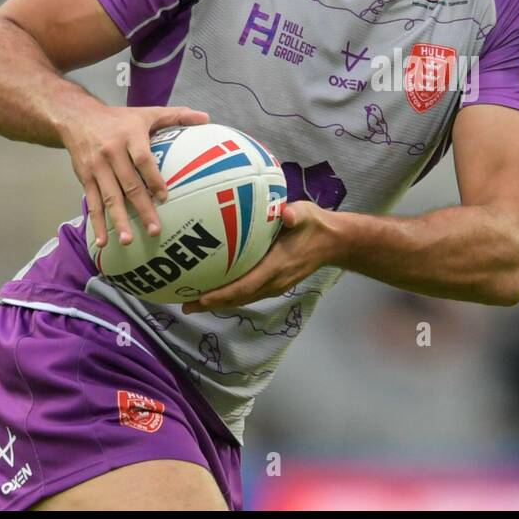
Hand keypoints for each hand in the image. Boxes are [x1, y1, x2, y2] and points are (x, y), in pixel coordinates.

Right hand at [61, 104, 210, 248]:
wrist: (77, 117)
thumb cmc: (119, 119)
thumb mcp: (147, 112)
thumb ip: (177, 115)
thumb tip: (206, 117)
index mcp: (130, 136)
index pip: (142, 159)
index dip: (153, 178)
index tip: (164, 197)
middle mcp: (111, 152)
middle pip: (128, 183)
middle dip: (142, 208)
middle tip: (155, 230)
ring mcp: (97, 167)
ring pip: (109, 196)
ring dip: (119, 220)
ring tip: (128, 241)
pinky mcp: (85, 177)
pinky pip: (92, 202)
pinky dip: (97, 222)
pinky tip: (104, 241)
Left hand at [182, 201, 341, 313]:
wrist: (334, 243)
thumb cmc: (315, 225)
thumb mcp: (306, 214)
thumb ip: (295, 214)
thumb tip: (286, 213)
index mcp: (277, 265)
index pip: (246, 285)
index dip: (222, 294)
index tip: (201, 297)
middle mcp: (274, 281)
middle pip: (238, 298)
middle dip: (211, 304)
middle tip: (184, 305)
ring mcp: (275, 285)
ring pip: (242, 299)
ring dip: (218, 303)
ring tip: (193, 303)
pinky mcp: (275, 283)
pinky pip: (248, 293)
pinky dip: (230, 296)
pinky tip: (215, 291)